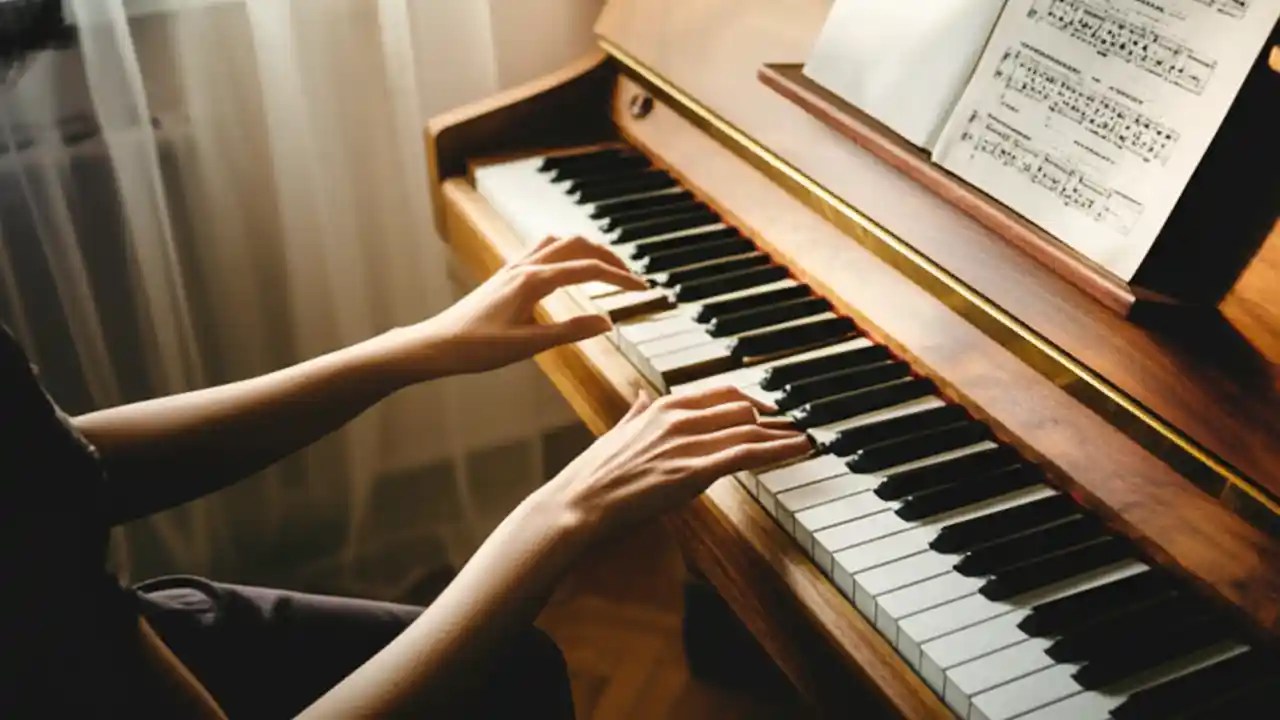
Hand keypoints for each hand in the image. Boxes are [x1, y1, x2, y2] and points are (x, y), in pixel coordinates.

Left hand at [381, 236, 645, 381]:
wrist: (437, 344)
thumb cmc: (477, 347)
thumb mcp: (529, 345)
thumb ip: (571, 332)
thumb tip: (608, 322)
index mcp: (533, 281)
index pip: (588, 269)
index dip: (621, 278)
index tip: (644, 290)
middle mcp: (525, 266)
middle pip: (579, 244)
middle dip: (610, 256)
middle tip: (632, 277)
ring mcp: (514, 267)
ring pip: (560, 241)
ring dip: (588, 249)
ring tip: (607, 268)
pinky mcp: (507, 274)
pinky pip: (542, 249)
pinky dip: (565, 251)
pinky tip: (570, 269)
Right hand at [538, 386, 811, 541]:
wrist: (579, 503)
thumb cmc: (594, 475)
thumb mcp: (616, 432)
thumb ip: (635, 411)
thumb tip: (639, 395)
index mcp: (662, 406)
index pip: (721, 393)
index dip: (751, 401)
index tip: (768, 411)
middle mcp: (678, 418)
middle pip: (742, 408)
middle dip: (772, 418)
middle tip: (793, 427)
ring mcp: (687, 443)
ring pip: (750, 429)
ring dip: (783, 434)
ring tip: (806, 438)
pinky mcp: (693, 471)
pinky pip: (746, 454)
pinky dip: (778, 450)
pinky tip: (799, 449)